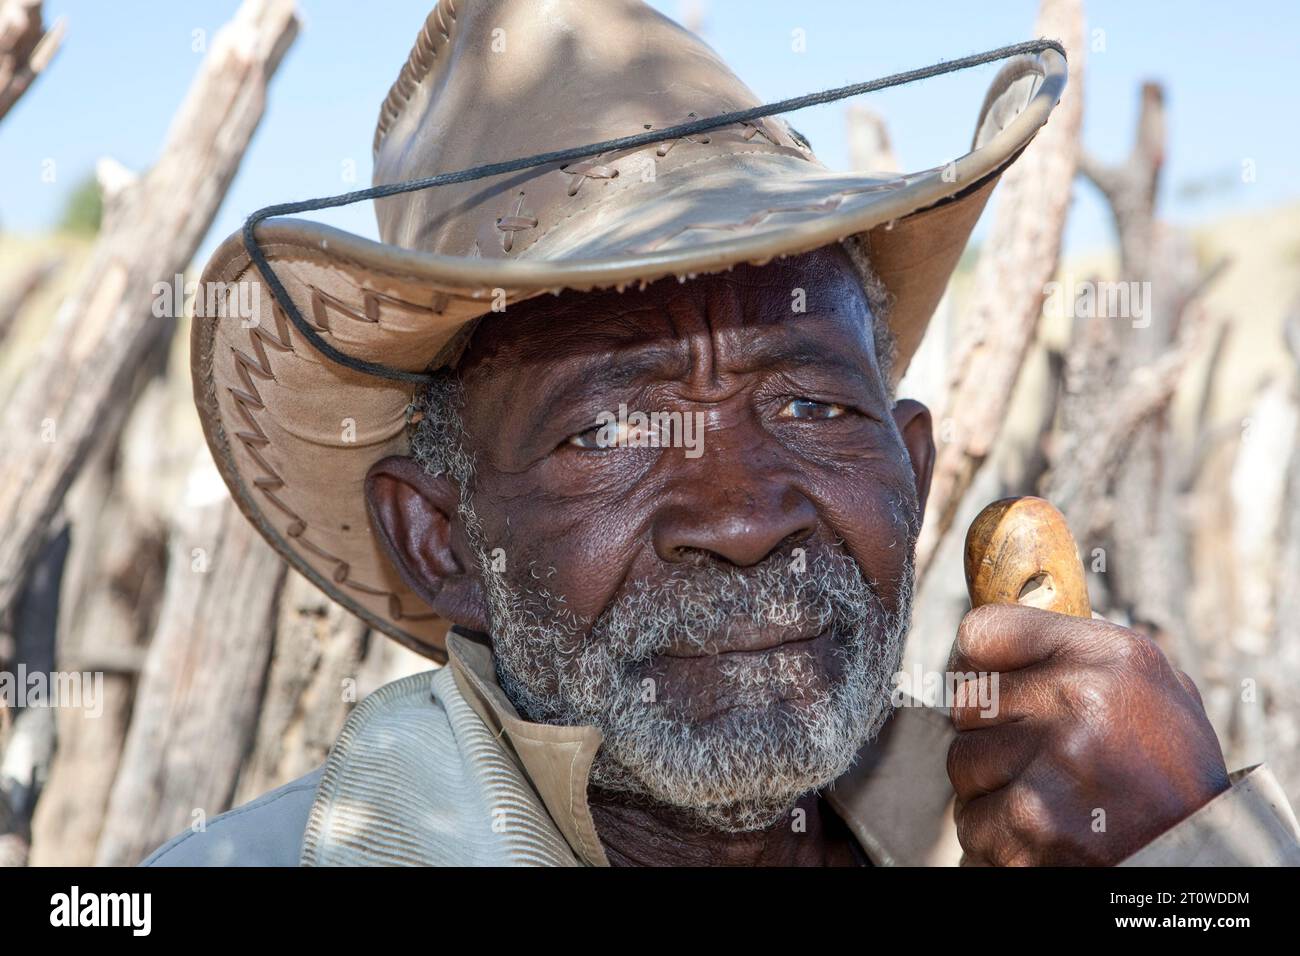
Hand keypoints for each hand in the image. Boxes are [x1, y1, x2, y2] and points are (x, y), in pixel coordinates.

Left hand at [946, 604, 1229, 865]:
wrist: (1208, 853)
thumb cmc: (1172, 773)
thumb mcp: (1151, 687)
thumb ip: (1078, 655)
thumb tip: (992, 640)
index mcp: (1111, 654)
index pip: (984, 632)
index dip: (975, 663)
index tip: (989, 684)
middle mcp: (1084, 697)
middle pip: (967, 701)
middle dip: (989, 733)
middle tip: (1035, 757)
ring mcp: (1057, 760)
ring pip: (963, 762)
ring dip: (991, 786)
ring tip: (1048, 796)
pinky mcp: (1033, 821)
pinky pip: (972, 818)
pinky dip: (996, 833)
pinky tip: (1043, 833)